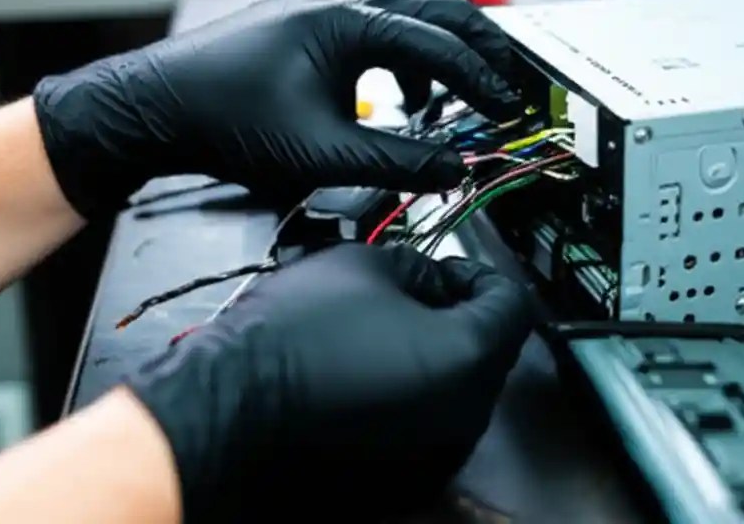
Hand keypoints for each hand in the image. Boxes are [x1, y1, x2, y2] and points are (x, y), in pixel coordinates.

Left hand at [33, 0, 519, 216]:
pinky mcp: (306, 24)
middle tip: (508, 84)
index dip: (484, 78)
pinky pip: (377, 21)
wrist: (152, 108)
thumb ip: (397, 162)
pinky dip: (406, 51)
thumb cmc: (225, 121)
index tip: (509, 108)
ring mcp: (320, 6)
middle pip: (437, 3)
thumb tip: (455, 170)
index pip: (442, 41)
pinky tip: (404, 93)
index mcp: (349, 20)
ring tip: (459, 95)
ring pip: (408, 5)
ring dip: (442, 45)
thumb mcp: (322, 153)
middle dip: (480, 44)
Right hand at [126, 244, 532, 520]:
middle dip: (457, 317)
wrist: (231, 405)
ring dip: (436, 360)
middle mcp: (466, 416)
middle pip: (489, 352)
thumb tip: (434, 282)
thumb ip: (420, 267)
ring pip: (458, 393)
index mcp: (469, 358)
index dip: (479, 274)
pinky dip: (410, 402)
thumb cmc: (297, 332)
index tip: (446, 267)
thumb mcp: (366, 263)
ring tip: (380, 336)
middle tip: (410, 295)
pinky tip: (364, 379)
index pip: (512, 304)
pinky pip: (425, 428)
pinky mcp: (402, 480)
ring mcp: (435, 454)